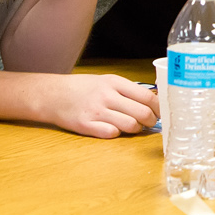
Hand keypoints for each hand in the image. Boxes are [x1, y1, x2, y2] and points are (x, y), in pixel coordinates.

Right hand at [41, 73, 158, 137]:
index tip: (161, 112)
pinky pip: (112, 134)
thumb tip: (152, 102)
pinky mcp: (87, 126)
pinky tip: (114, 129)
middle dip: (151, 121)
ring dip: (136, 129)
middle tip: (149, 122)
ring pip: (130, 126)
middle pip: (142, 113)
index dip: (158, 107)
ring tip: (133, 127)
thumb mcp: (106, 81)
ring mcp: (97, 111)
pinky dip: (117, 134)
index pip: (147, 96)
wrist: (53, 95)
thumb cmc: (83, 88)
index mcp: (114, 82)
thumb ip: (127, 90)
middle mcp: (107, 96)